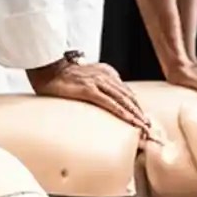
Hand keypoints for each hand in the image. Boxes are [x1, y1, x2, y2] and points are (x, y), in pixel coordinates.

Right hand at [27, 56, 149, 129]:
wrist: (46, 68)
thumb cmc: (60, 76)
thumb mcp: (84, 78)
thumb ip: (95, 85)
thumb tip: (102, 101)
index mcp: (105, 72)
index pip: (126, 91)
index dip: (136, 105)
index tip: (143, 118)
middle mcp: (104, 75)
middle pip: (128, 96)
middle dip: (140, 112)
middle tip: (149, 127)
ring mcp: (97, 82)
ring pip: (123, 100)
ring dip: (136, 115)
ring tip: (144, 127)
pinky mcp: (88, 90)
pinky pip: (110, 103)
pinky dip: (122, 113)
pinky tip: (130, 121)